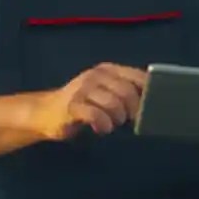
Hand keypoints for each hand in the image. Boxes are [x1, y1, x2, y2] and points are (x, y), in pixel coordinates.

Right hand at [32, 63, 146, 140]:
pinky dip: (104, 125)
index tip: (151, 108)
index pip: (138, 77)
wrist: (45, 112)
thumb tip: (153, 103)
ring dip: (117, 119)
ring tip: (111, 123)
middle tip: (127, 121)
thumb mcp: (105, 92)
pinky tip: (101, 128)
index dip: (149, 93)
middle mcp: (96, 75)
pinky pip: (97, 115)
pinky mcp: (72, 105)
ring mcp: (83, 88)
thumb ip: (125, 92)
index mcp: (109, 70)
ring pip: (114, 104)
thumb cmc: (83, 104)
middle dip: (132, 111)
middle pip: (127, 92)